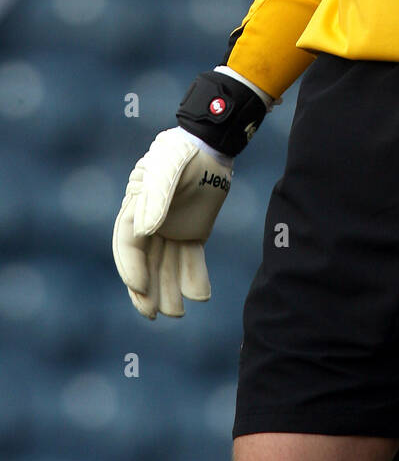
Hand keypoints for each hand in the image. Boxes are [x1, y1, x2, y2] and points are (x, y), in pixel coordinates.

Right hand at [112, 127, 231, 318]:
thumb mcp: (166, 172)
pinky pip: (192, 259)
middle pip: (146, 264)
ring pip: (168, 267)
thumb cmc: (179, 155)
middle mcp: (151, 226)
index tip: (140, 288)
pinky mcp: (194, 233)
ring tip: (177, 314)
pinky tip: (200, 296)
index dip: (132, 268)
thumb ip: (156, 199)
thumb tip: (146, 231)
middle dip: (147, 291)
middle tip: (151, 314)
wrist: (208, 146)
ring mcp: (172, 231)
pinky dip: (195, 278)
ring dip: (170, 291)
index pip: (129, 246)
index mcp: (136, 211)